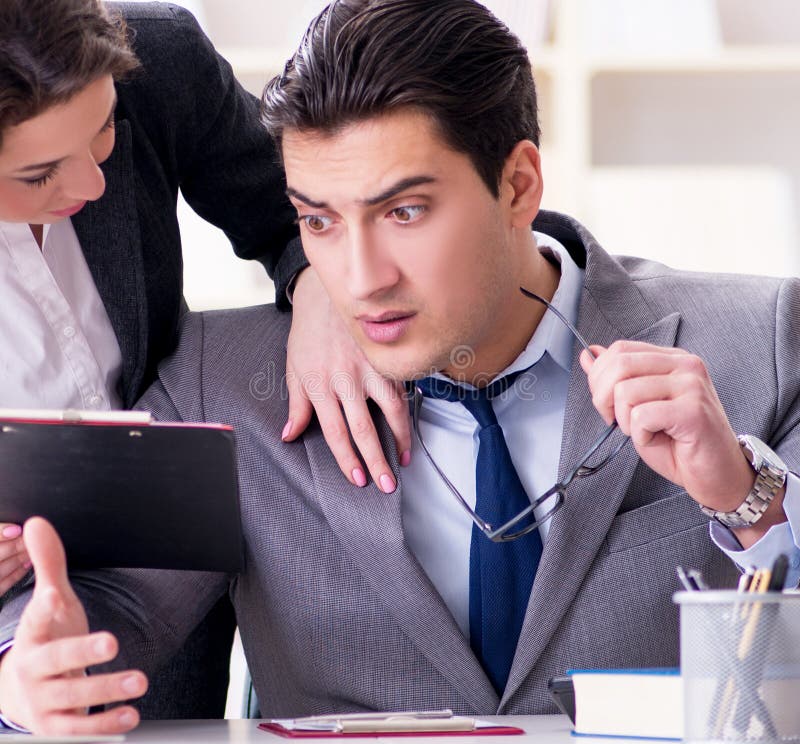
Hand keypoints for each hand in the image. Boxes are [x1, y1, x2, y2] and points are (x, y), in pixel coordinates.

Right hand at [0, 518, 146, 734]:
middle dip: (83, 652)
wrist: (19, 694)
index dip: (44, 607)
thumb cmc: (45, 639)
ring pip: (72, 698)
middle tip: (112, 642)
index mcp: (32, 636)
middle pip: (56, 660)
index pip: (35, 619)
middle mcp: (33, 670)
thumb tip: (38, 522)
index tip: (54, 596)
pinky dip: (104, 728)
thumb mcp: (49, 603)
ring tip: (140, 680)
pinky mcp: (56, 729)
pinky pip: (79, 732)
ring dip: (105, 691)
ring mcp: (43, 702)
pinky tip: (131, 716)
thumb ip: (49, 565)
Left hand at [286, 267, 411, 491]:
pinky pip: (401, 386)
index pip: (335, 431)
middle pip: (364, 427)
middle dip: (377, 460)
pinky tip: (409, 427)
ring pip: (391, 408)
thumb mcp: (294, 368)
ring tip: (405, 459)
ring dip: (401, 437)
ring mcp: (369, 365)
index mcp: (319, 383)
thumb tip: (290, 435)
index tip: (358, 479)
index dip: (348, 458)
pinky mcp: (386, 355)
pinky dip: (407, 409)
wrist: (327, 293)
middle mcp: (345, 377)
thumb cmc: (308, 333)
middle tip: (387, 484)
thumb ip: (297, 404)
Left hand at [580, 341, 760, 513]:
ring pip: (626, 391)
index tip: (606, 402)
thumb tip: (588, 355)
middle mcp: (685, 365)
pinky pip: (642, 416)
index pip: (620, 349)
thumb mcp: (638, 406)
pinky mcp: (693, 411)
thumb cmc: (679, 443)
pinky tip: (657, 439)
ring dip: (624, 421)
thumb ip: (615, 379)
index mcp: (672, 359)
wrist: (716, 474)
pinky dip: (639, 435)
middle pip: (620, 365)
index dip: (600, 377)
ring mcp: (692, 385)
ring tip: (644, 431)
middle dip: (603, 397)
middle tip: (615, 420)